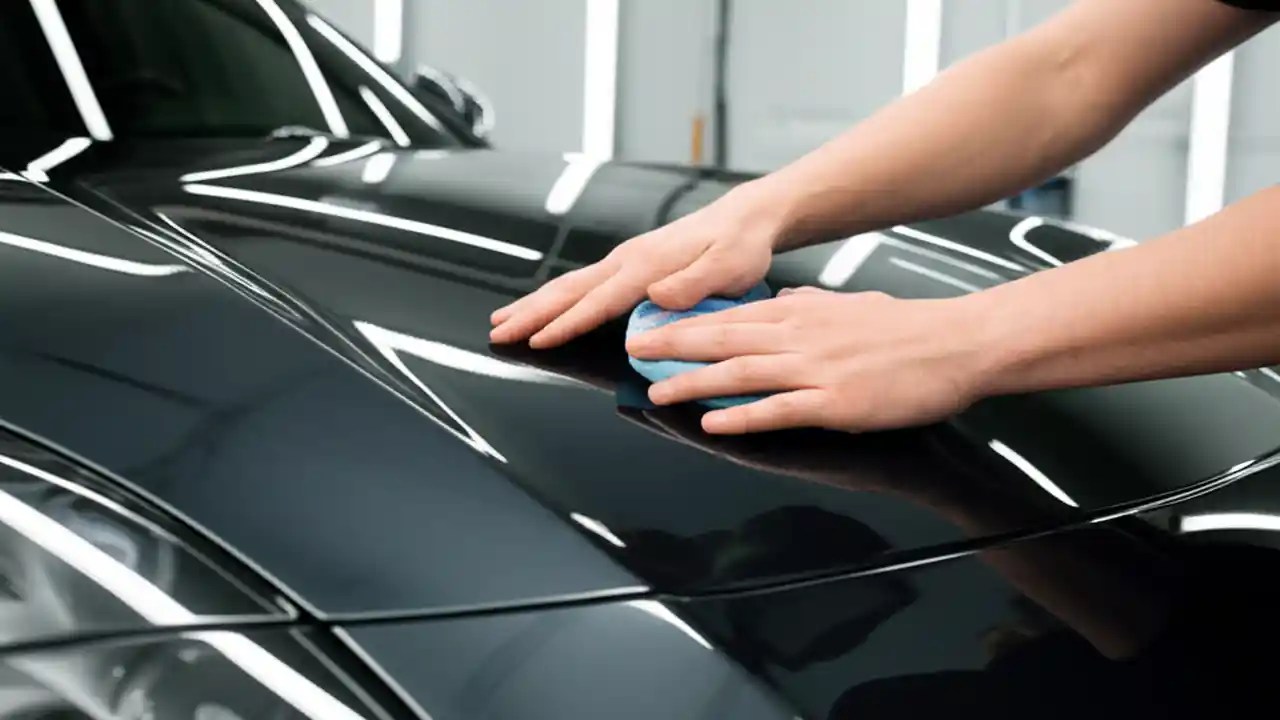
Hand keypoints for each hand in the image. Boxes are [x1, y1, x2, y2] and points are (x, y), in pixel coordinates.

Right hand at [489, 184, 780, 347]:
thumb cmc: (740, 245)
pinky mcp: (629, 264)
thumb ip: (693, 284)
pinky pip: (582, 284)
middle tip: (496, 333)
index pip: (597, 301)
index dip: (565, 324)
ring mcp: (625, 261)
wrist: (745, 218)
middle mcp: (627, 261)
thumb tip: (655, 297)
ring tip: (502, 321)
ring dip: (533, 305)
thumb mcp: (729, 267)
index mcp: (646, 267)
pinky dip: (555, 298)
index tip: (535, 340)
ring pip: (569, 286)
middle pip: (568, 291)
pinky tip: (542, 308)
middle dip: (530, 314)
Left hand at [625, 287, 993, 433]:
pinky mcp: (835, 402)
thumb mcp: (851, 302)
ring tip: (657, 392)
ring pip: (740, 374)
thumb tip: (782, 296)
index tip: (652, 326)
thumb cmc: (907, 327)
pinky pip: (778, 410)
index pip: (730, 315)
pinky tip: (713, 423)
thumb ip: (811, 302)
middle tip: (634, 352)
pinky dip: (741, 417)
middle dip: (672, 346)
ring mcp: (816, 368)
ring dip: (693, 383)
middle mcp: (800, 334)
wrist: (957, 343)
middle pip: (723, 340)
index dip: (685, 322)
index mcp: (802, 310)